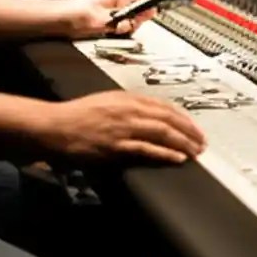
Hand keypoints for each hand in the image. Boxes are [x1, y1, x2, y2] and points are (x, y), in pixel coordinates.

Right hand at [43, 90, 206, 163]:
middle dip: (189, 131)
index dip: (183, 118)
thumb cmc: (77, 115)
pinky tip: (178, 158)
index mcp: (128, 98)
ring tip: (196, 152)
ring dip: (183, 143)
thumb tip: (149, 114)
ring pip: (162, 133)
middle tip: (202, 142)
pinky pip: (147, 149)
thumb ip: (128, 106)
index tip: (195, 128)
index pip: (164, 106)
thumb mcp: (107, 101)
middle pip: (169, 119)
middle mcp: (129, 110)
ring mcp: (124, 128)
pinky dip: (165, 154)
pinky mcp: (116, 146)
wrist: (54, 126)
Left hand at [58, 0, 162, 38]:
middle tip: (150, 16)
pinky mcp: (109, 15)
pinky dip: (126, 25)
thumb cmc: (76, 15)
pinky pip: (125, 19)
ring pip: (133, 12)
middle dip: (146, 10)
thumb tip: (135, 21)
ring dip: (135, 20)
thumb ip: (122, 22)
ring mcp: (113, 6)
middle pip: (140, 1)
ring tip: (130, 26)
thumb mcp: (103, 21)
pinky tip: (121, 29)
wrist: (61, 20)